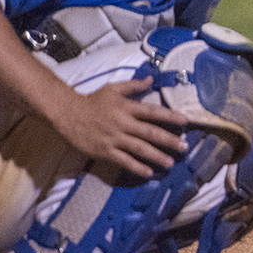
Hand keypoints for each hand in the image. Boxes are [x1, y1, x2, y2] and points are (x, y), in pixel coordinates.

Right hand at [49, 78, 189, 177]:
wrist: (67, 114)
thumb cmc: (92, 101)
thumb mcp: (113, 89)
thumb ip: (133, 85)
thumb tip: (152, 79)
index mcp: (127, 107)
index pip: (153, 112)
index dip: (170, 116)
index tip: (185, 121)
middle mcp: (123, 123)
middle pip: (150, 133)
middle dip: (169, 140)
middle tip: (185, 147)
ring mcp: (114, 138)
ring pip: (139, 148)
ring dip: (157, 156)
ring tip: (170, 163)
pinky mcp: (104, 151)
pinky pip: (123, 160)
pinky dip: (136, 167)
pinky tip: (149, 172)